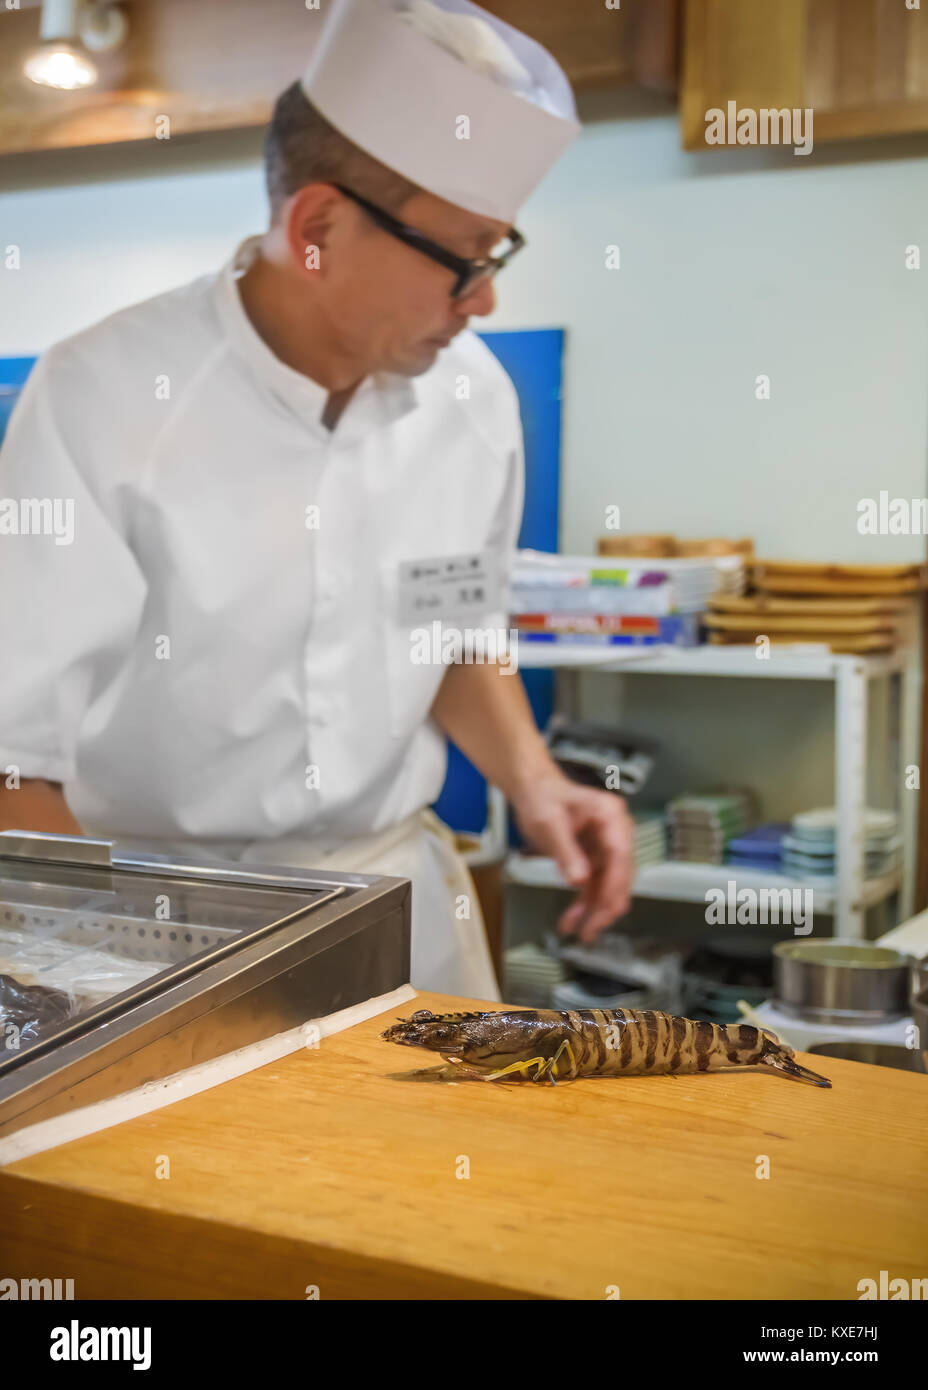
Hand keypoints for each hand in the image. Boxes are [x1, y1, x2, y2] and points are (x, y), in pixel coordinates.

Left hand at [510, 772, 634, 942]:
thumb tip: (579, 880)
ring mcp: (605, 848)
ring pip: (608, 887)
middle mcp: (615, 834)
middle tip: (591, 929)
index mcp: (611, 817)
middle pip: (620, 876)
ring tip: (580, 931)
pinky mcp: (593, 859)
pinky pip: (593, 887)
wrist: (531, 790)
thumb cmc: (542, 796)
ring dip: (594, 910)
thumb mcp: (550, 823)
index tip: (604, 908)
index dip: (615, 885)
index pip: (621, 856)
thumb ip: (566, 852)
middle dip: (606, 905)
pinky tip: (572, 919)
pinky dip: (583, 904)